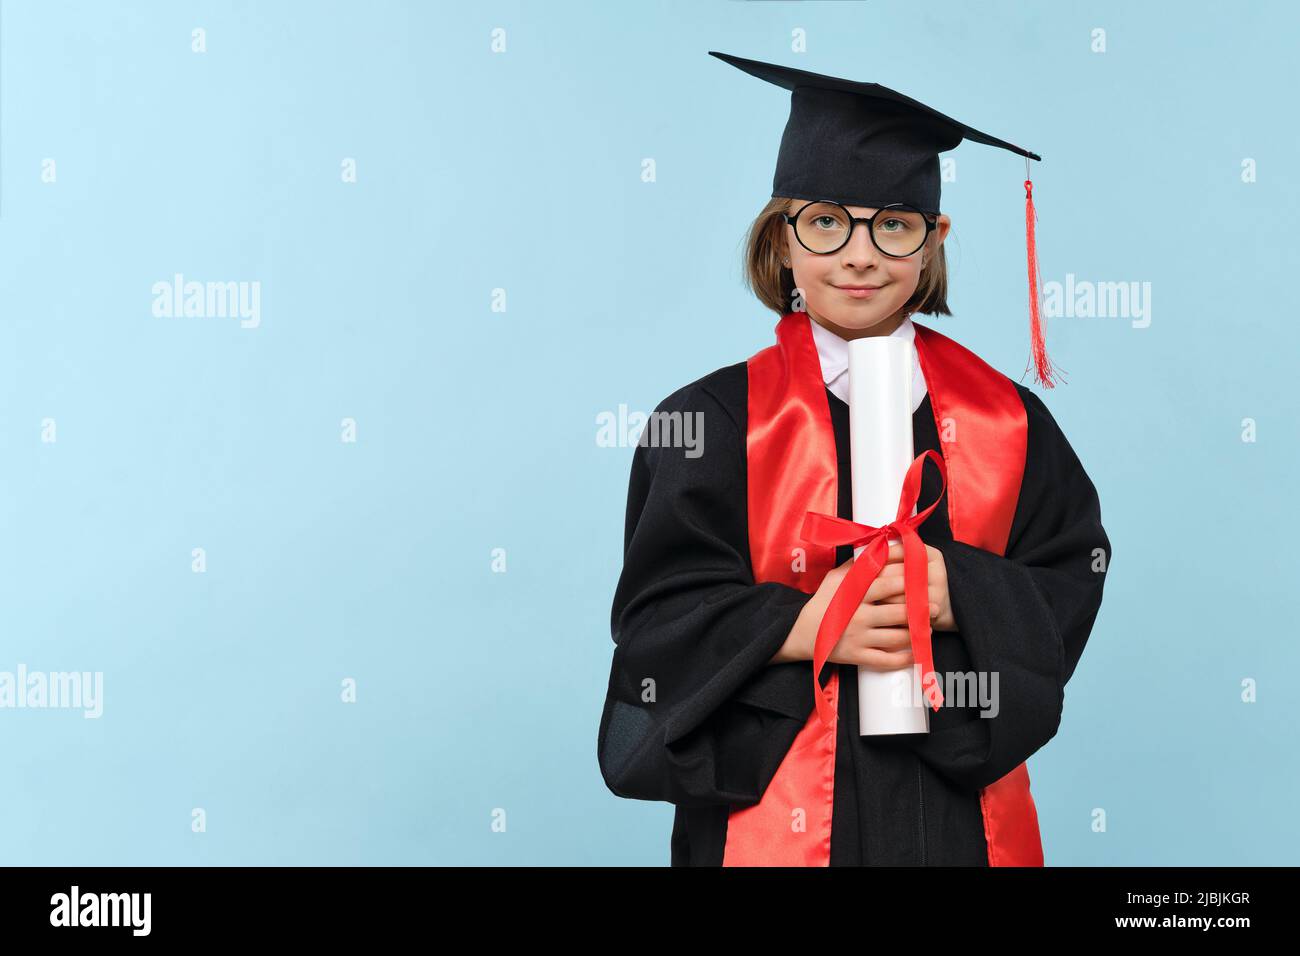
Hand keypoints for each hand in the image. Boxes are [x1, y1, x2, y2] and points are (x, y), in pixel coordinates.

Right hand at [772, 543, 952, 667]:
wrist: (801, 633)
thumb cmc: (822, 602)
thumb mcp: (835, 578)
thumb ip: (857, 565)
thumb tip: (881, 548)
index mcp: (854, 594)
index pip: (888, 585)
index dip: (909, 583)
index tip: (924, 580)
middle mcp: (858, 616)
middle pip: (898, 613)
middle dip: (921, 610)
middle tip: (936, 606)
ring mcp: (859, 638)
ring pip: (897, 638)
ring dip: (918, 633)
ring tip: (929, 628)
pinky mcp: (857, 657)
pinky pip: (887, 660)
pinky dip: (905, 658)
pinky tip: (915, 652)